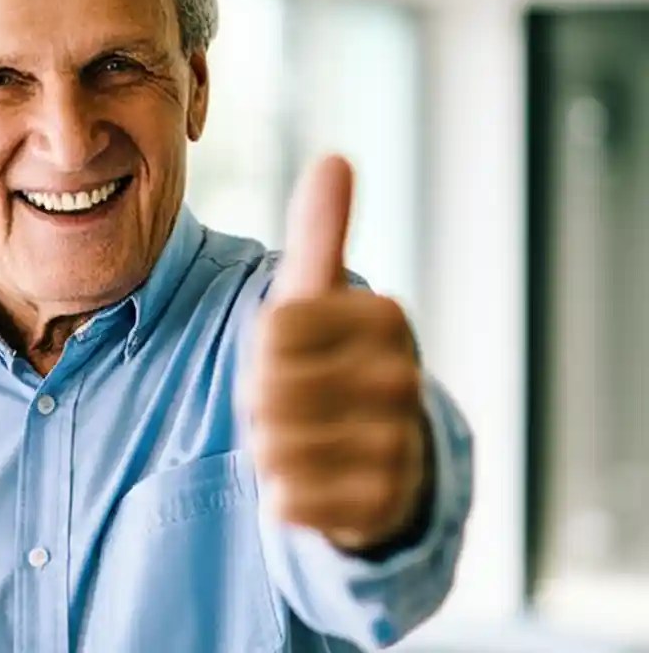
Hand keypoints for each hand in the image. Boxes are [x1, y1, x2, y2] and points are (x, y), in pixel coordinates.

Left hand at [243, 155, 430, 552]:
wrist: (380, 463)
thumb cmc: (333, 368)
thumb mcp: (322, 298)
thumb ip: (321, 233)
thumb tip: (335, 158)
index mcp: (383, 316)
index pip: (271, 330)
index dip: (261, 352)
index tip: (290, 359)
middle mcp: (401, 376)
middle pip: (267, 390)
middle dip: (262, 405)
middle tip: (294, 409)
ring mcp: (401, 442)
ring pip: (274, 448)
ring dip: (271, 451)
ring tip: (306, 444)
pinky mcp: (385, 505)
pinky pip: (291, 503)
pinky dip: (285, 498)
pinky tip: (316, 485)